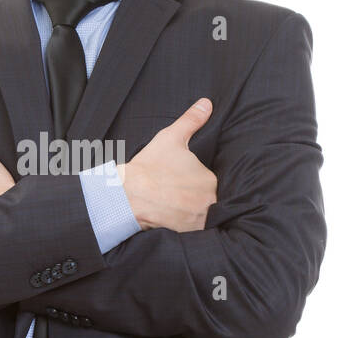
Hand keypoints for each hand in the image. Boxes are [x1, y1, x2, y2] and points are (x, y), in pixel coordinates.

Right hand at [117, 99, 217, 231]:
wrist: (128, 195)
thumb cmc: (149, 167)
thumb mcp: (171, 138)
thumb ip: (191, 120)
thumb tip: (206, 103)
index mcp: (209, 179)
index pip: (208, 182)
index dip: (194, 182)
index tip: (179, 183)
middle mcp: (209, 201)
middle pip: (207, 199)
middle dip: (193, 198)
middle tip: (174, 195)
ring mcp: (200, 220)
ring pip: (201, 214)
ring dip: (190, 212)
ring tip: (172, 207)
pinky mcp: (189, 234)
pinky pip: (194, 230)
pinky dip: (186, 226)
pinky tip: (172, 218)